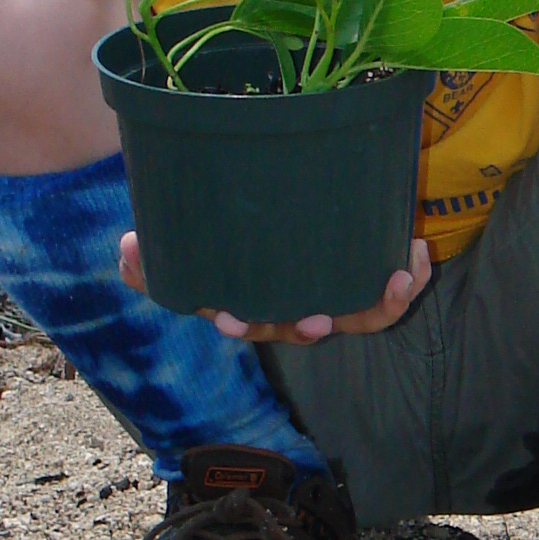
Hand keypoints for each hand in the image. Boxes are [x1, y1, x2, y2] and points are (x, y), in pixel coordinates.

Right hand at [118, 232, 431, 347]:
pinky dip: (408, 276)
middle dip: (314, 328)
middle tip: (315, 320)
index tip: (226, 316)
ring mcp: (334, 294)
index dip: (237, 322)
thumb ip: (150, 259)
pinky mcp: (365, 273)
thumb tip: (125, 251)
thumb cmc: (220, 238)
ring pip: (363, 316)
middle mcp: (295, 306)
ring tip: (398, 273)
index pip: (245, 322)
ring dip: (385, 304)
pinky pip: (393, 286)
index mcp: (254, 304)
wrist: (263, 210)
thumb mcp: (179, 248)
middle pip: (309, 329)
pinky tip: (412, 247)